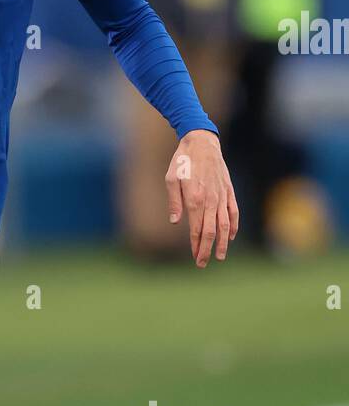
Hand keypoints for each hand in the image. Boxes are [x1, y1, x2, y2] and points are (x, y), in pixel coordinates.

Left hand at [165, 130, 238, 267]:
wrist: (202, 142)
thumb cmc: (183, 160)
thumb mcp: (171, 178)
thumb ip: (174, 201)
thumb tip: (175, 222)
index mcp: (195, 198)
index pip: (197, 229)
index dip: (197, 246)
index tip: (195, 258)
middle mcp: (211, 200)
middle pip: (212, 231)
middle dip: (208, 250)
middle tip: (203, 263)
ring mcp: (222, 196)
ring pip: (225, 225)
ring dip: (223, 242)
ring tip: (220, 256)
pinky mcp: (229, 191)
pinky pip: (234, 212)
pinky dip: (234, 225)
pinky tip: (231, 236)